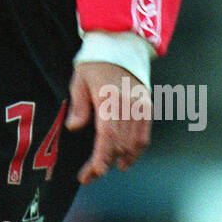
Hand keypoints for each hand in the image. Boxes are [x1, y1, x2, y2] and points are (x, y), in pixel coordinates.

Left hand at [64, 61, 150, 184]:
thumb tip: (74, 127)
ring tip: (102, 170)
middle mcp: (129, 104)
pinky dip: (135, 152)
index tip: (94, 172)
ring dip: (119, 160)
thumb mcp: (79, 79)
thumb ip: (79, 105)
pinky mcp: (147, 108)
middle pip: (119, 143)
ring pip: (133, 143)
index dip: (102, 157)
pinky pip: (144, 136)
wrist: (121, 46)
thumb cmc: (95, 63)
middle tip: (88, 176)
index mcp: (110, 97)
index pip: (108, 134)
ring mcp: (141, 107)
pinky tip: (124, 161)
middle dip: (104, 163)